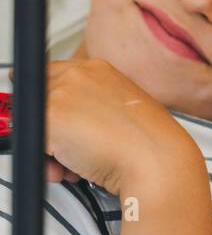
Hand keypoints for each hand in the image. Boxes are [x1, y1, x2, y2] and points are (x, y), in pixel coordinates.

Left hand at [10, 58, 192, 197]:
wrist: (154, 161)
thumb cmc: (146, 145)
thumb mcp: (123, 113)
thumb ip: (93, 108)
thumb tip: (75, 121)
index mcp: (100, 70)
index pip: (56, 76)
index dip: (55, 104)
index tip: (57, 119)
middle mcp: (81, 74)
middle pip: (42, 99)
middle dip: (51, 129)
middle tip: (72, 149)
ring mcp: (65, 92)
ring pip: (37, 122)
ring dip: (50, 148)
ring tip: (77, 162)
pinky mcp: (52, 115)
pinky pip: (34, 141)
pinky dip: (49, 160)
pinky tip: (76, 164)